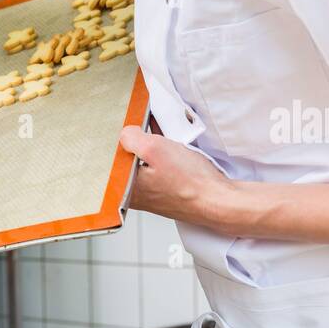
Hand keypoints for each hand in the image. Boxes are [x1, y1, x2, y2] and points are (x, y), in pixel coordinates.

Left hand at [119, 126, 239, 231]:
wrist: (218, 200)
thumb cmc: (190, 183)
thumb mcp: (154, 149)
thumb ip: (132, 138)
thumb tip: (125, 134)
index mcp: (125, 187)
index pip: (110, 158)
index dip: (120, 139)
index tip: (130, 127)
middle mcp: (135, 194)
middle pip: (127, 159)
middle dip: (136, 142)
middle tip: (146, 129)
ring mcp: (151, 193)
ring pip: (144, 162)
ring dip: (152, 146)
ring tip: (163, 137)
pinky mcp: (166, 190)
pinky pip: (158, 167)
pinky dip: (164, 154)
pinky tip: (172, 145)